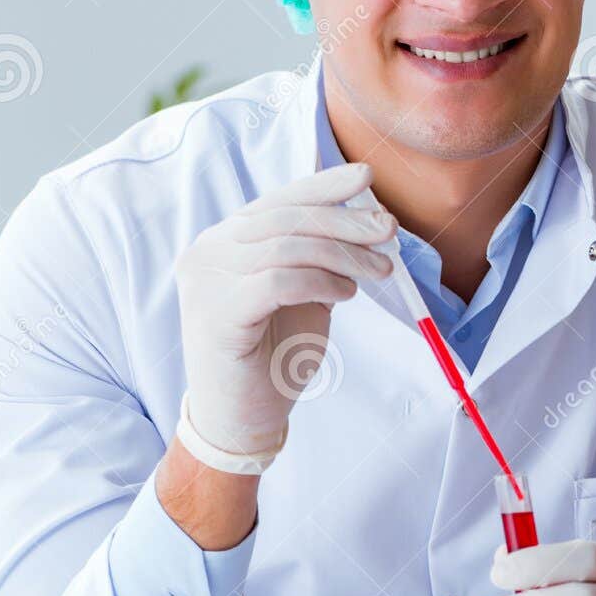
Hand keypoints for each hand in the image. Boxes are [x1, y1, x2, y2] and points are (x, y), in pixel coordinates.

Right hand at [172, 162, 395, 472]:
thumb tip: (366, 216)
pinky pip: (279, 281)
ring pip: (287, 246)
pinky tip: (346, 294)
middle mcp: (208, 251)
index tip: (366, 177)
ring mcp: (206, 281)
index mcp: (225, 239)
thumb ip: (317, 254)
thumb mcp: (302, 292)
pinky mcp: (216, 313)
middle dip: (346, 220)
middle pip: (287, 218)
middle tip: (389, 230)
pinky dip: (321, 281)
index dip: (323, 185)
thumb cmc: (272, 355)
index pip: (278, 200)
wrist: (242, 418)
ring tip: (377, 271)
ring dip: (344, 255)